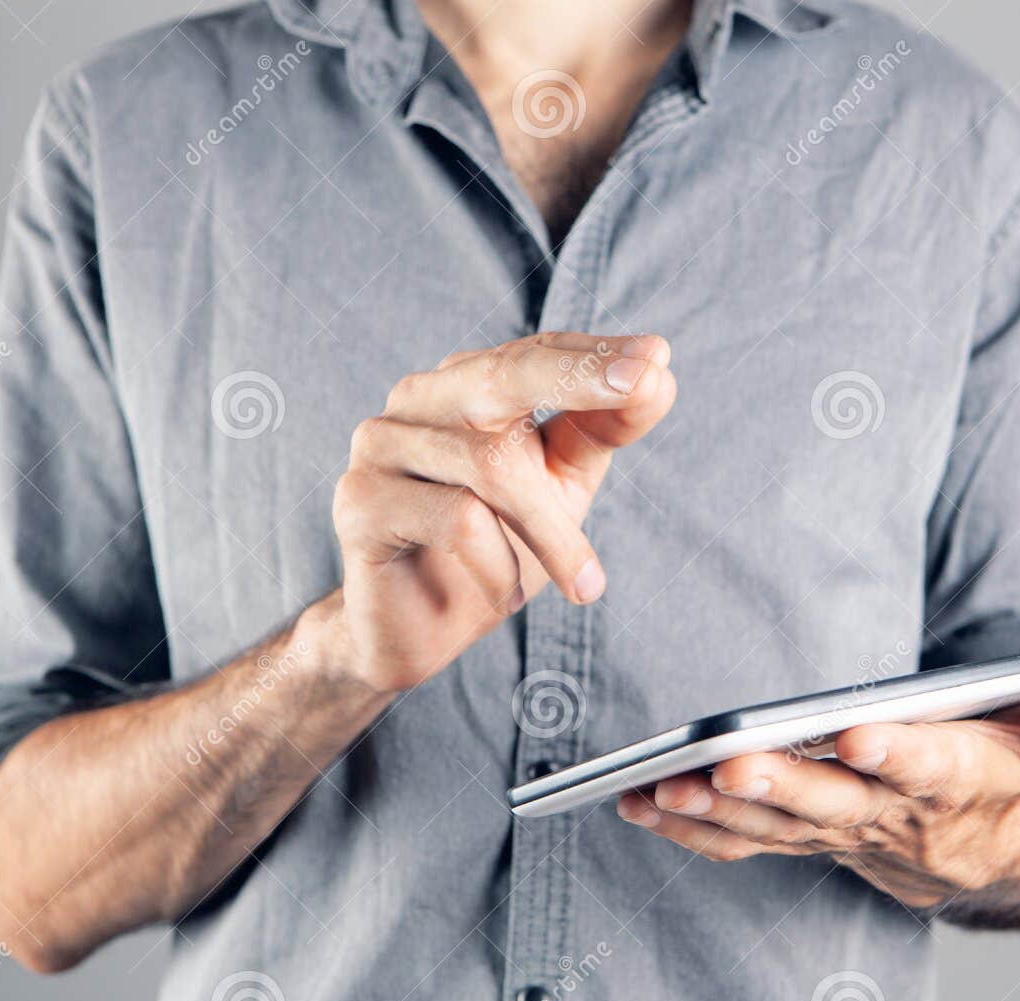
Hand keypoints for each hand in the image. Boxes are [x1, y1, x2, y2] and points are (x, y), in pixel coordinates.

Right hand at [322, 332, 675, 691]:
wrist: (419, 629)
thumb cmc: (497, 548)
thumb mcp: (562, 484)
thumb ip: (603, 429)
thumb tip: (660, 375)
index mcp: (464, 383)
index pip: (536, 351)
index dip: (595, 355)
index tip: (658, 360)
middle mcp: (418, 399)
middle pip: (504, 375)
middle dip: (581, 381)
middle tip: (647, 388)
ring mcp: (381, 444)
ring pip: (491, 464)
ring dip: (553, 533)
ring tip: (582, 581)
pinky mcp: (359, 502)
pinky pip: (457, 520)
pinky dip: (500, 566)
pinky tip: (507, 598)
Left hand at [617, 670, 1019, 915]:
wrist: (988, 851)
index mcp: (965, 778)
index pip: (936, 768)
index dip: (900, 756)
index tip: (858, 735)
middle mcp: (899, 815)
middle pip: (838, 803)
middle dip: (783, 784)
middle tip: (729, 761)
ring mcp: (846, 834)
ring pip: (779, 828)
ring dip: (720, 812)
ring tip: (663, 787)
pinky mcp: (805, 840)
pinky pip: (742, 845)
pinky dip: (692, 829)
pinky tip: (641, 804)